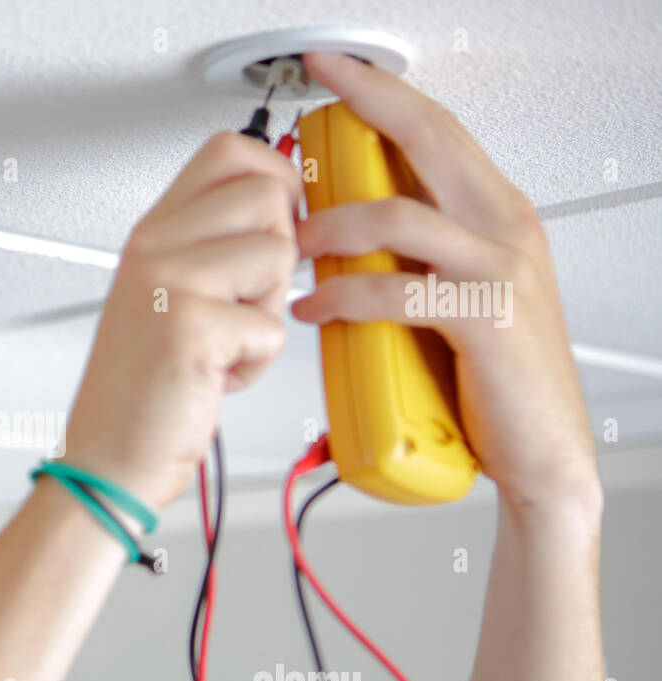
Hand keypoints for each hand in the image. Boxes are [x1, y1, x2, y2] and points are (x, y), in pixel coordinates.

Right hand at [61, 129, 299, 512]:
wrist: (107, 460)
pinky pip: (272, 325)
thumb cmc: (142, 389)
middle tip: (242, 299)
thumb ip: (209, 244)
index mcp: (152, 232)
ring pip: (278, 252)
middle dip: (280, 250)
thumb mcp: (166, 296)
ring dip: (268, 308)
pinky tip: (215, 375)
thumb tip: (282, 205)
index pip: (229, 150)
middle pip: (267, 192)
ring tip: (225, 339)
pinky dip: (256, 363)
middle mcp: (154, 246)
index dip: (275, 177)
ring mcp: (168, 282)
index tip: (275, 224)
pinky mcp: (190, 328)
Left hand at [291, 51, 601, 512]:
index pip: (438, 132)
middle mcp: (505, 229)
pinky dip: (344, 296)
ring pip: (400, 217)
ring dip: (332, 225)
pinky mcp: (486, 321)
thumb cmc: (490, 379)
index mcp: (496, 216)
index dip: (385, 94)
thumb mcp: (448, 299)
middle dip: (365, 107)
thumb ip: (409, 258)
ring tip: (293, 244)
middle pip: (429, 141)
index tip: (336, 71)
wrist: (541, 454)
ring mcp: (500, 271)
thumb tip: (337, 234)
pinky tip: (313, 309)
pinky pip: (398, 292)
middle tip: (314, 92)